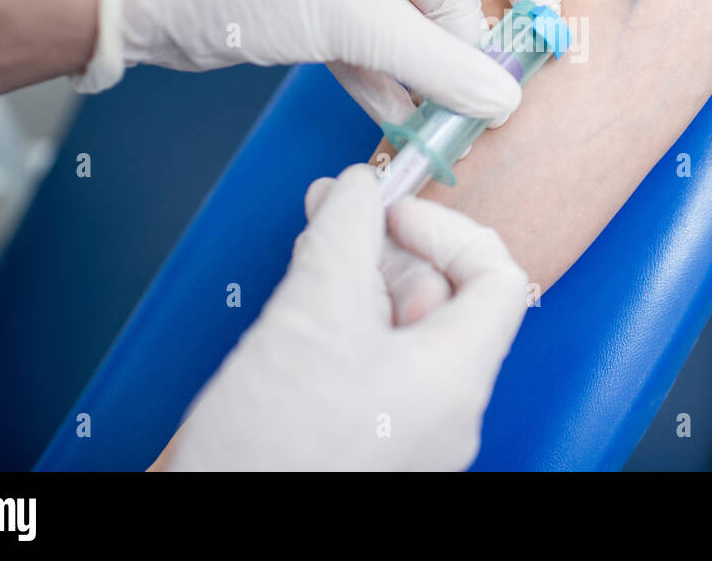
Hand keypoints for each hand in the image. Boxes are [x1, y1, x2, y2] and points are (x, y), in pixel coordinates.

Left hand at [75, 0, 556, 122]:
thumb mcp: (358, 22)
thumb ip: (437, 65)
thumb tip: (503, 99)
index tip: (544, 32)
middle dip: (467, 52)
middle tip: (484, 106)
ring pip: (412, 30)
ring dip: (428, 78)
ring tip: (447, 127)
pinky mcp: (320, 12)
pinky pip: (375, 50)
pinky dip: (390, 85)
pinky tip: (402, 126)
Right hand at [165, 164, 528, 471]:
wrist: (216, 536)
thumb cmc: (269, 454)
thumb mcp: (311, 314)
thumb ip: (344, 235)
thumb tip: (358, 187)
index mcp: (455, 378)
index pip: (495, 278)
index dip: (445, 229)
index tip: (390, 212)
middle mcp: (445, 410)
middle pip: (442, 301)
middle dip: (387, 247)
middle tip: (336, 213)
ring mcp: (408, 431)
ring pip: (401, 332)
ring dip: (360, 279)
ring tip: (312, 249)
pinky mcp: (366, 442)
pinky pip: (375, 368)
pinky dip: (345, 323)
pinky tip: (304, 303)